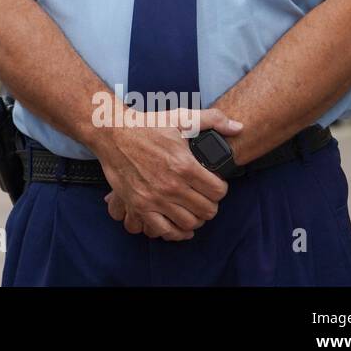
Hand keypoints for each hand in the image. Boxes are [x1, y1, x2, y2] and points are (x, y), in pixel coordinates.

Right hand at [95, 107, 241, 241]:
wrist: (112, 133)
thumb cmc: (147, 125)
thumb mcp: (181, 117)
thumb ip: (213, 120)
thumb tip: (238, 127)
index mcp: (184, 165)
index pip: (219, 191)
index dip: (220, 188)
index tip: (214, 184)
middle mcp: (172, 186)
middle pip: (207, 210)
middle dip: (210, 204)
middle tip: (205, 197)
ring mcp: (155, 198)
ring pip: (189, 223)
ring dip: (195, 218)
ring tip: (193, 209)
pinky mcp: (140, 206)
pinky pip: (164, 230)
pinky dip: (176, 232)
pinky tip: (180, 226)